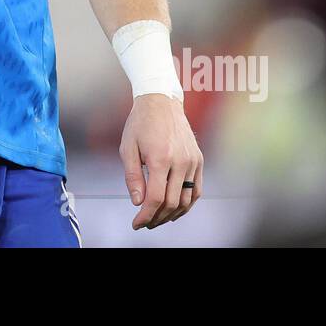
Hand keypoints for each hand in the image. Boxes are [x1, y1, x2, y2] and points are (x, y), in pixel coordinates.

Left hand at [120, 93, 203, 229]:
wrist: (161, 102)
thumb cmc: (140, 124)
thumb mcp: (127, 148)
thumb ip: (133, 177)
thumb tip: (138, 202)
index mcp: (160, 157)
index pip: (156, 198)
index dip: (145, 215)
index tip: (137, 223)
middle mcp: (180, 161)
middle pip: (172, 203)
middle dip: (157, 218)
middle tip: (145, 223)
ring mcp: (192, 161)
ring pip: (186, 200)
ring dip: (172, 215)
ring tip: (157, 219)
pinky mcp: (199, 160)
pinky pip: (197, 190)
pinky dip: (187, 204)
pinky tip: (175, 210)